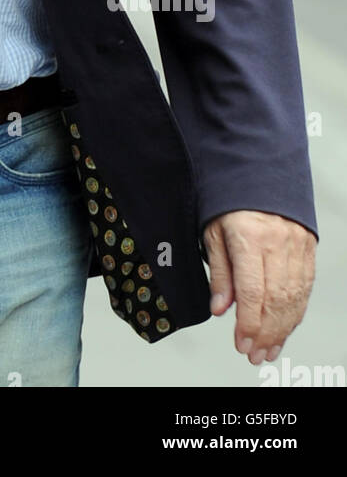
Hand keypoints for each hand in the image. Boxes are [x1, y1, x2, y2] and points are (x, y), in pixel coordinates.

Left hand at [204, 209, 315, 363]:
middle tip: (256, 354)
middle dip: (266, 333)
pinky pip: (306, 285)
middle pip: (276, 299)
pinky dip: (296, 310)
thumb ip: (219, 272)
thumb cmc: (228, 198)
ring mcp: (296, 243)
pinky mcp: (308, 245)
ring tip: (270, 348)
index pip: (253, 291)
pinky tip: (286, 326)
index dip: (249, 323)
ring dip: (283, 328)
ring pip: (294, 296)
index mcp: (250, 236)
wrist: (255, 166)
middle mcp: (277, 241)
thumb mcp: (212, 230)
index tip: (242, 343)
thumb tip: (220, 308)